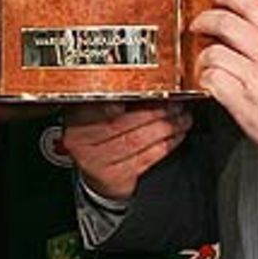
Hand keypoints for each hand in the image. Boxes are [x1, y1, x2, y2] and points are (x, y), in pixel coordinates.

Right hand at [63, 102, 191, 199]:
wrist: (97, 171)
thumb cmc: (101, 134)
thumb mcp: (97, 112)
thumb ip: (115, 98)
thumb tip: (148, 81)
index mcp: (75, 119)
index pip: (95, 107)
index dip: (120, 101)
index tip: (143, 94)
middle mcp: (81, 141)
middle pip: (120, 124)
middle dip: (153, 112)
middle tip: (175, 104)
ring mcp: (97, 161)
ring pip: (136, 141)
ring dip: (164, 128)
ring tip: (182, 118)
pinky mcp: (115, 177)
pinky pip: (146, 158)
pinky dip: (165, 145)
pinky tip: (176, 135)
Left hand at [190, 0, 257, 163]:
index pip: (253, 5)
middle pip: (225, 23)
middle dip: (205, 19)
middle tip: (198, 24)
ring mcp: (254, 77)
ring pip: (214, 51)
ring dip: (204, 56)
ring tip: (205, 62)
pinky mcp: (242, 101)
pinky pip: (213, 80)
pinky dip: (206, 80)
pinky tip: (210, 84)